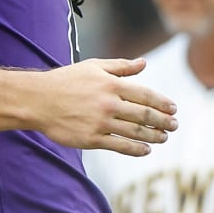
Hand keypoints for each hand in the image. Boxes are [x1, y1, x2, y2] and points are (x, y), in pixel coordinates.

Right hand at [31, 58, 177, 153]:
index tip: (174, 109)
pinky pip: (119, 146)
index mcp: (111, 84)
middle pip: (144, 115)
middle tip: (175, 125)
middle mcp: (108, 104)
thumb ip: (120, 66)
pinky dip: (136, 149)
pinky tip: (146, 150)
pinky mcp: (91, 139)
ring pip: (135, 132)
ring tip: (164, 138)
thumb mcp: (93, 67)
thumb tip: (143, 63)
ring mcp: (100, 123)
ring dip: (154, 136)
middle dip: (164, 121)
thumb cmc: (66, 81)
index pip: (145, 95)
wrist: (38, 100)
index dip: (163, 103)